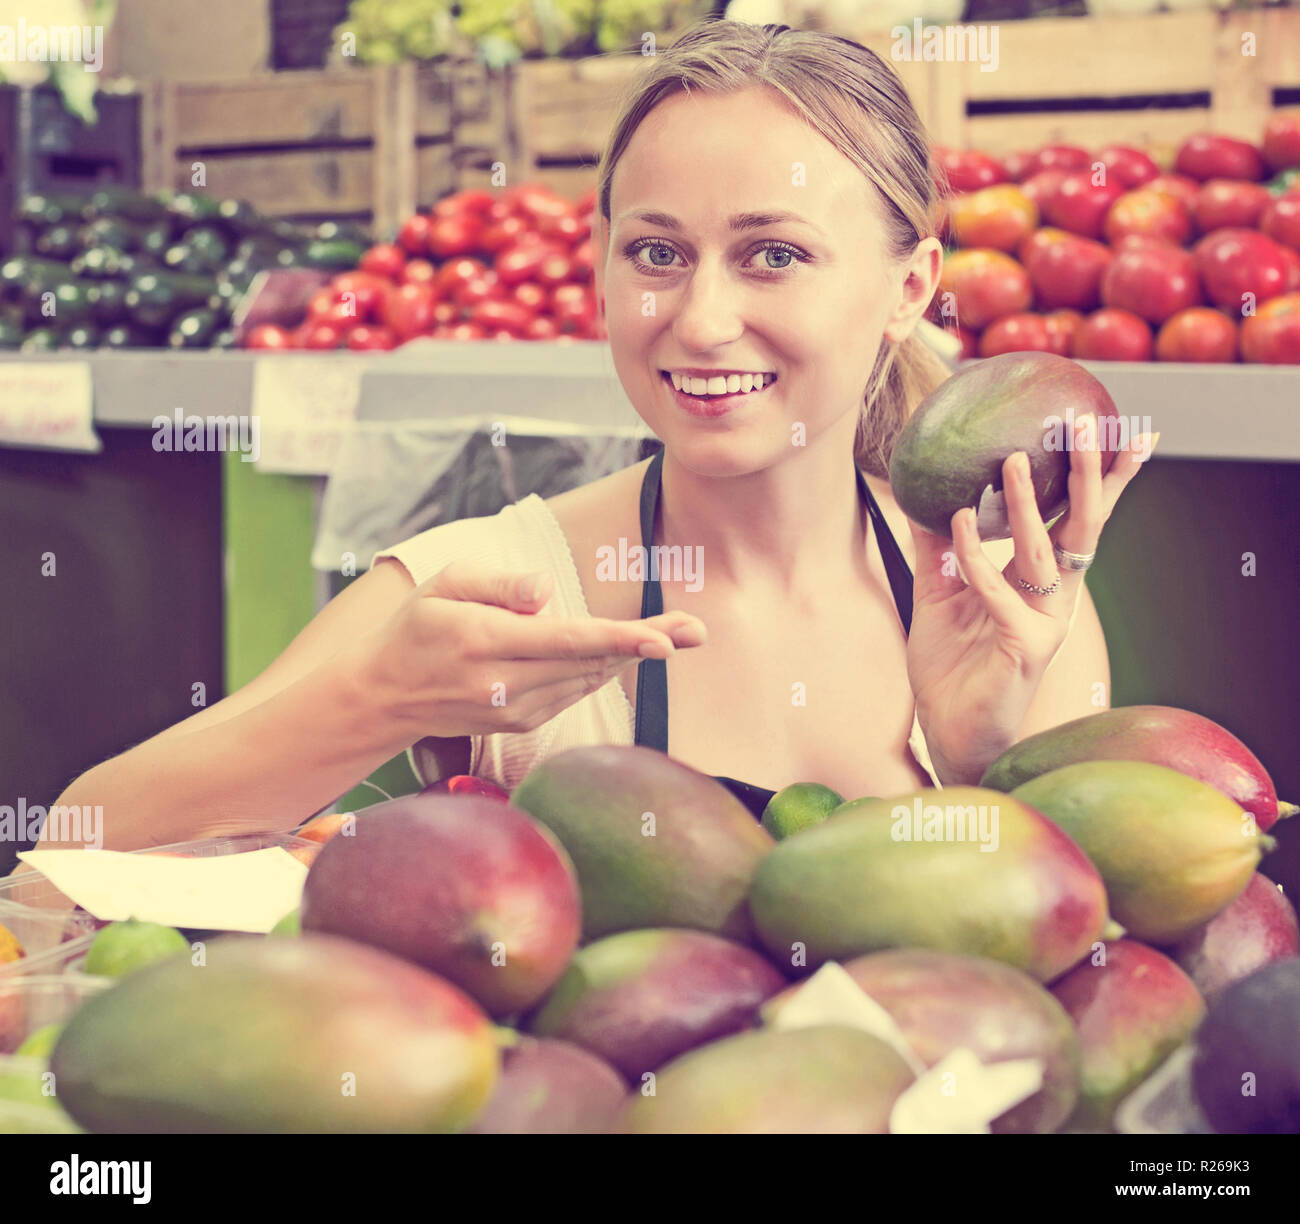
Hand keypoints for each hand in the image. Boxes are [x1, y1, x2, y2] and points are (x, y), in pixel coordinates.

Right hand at [360, 561, 707, 739]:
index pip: (564, 640)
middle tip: (698, 630)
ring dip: (631, 656)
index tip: (663, 639)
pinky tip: (622, 651)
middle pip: (589, 663)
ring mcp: (514, 711)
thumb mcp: (445, 584)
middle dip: (647, 645)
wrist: (385, 696)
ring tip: (677, 633)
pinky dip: (600, 670)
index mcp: (484, 642)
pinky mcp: (521, 723)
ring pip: (587, 679)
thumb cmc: (418, 628)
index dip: (618, 639)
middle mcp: (503, 684)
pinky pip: (573, 691)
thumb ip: (499, 584)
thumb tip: (547, 591)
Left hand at [904, 417, 1156, 784]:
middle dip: (1088, 476)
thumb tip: (923, 495)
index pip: (1076, 519)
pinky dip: (977, 556)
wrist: (948, 731)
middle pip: (1082, 526)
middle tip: (1083, 426)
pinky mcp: (1025, 646)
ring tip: (1013, 461)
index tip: (1126, 429)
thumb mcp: (940, 593)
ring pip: (1045, 552)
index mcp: (1041, 581)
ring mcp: (1044, 622)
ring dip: (1029, 505)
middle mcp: (1053, 597)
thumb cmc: (952, 666)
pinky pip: (1000, 591)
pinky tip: (960, 520)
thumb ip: (939, 548)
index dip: (1102, 478)